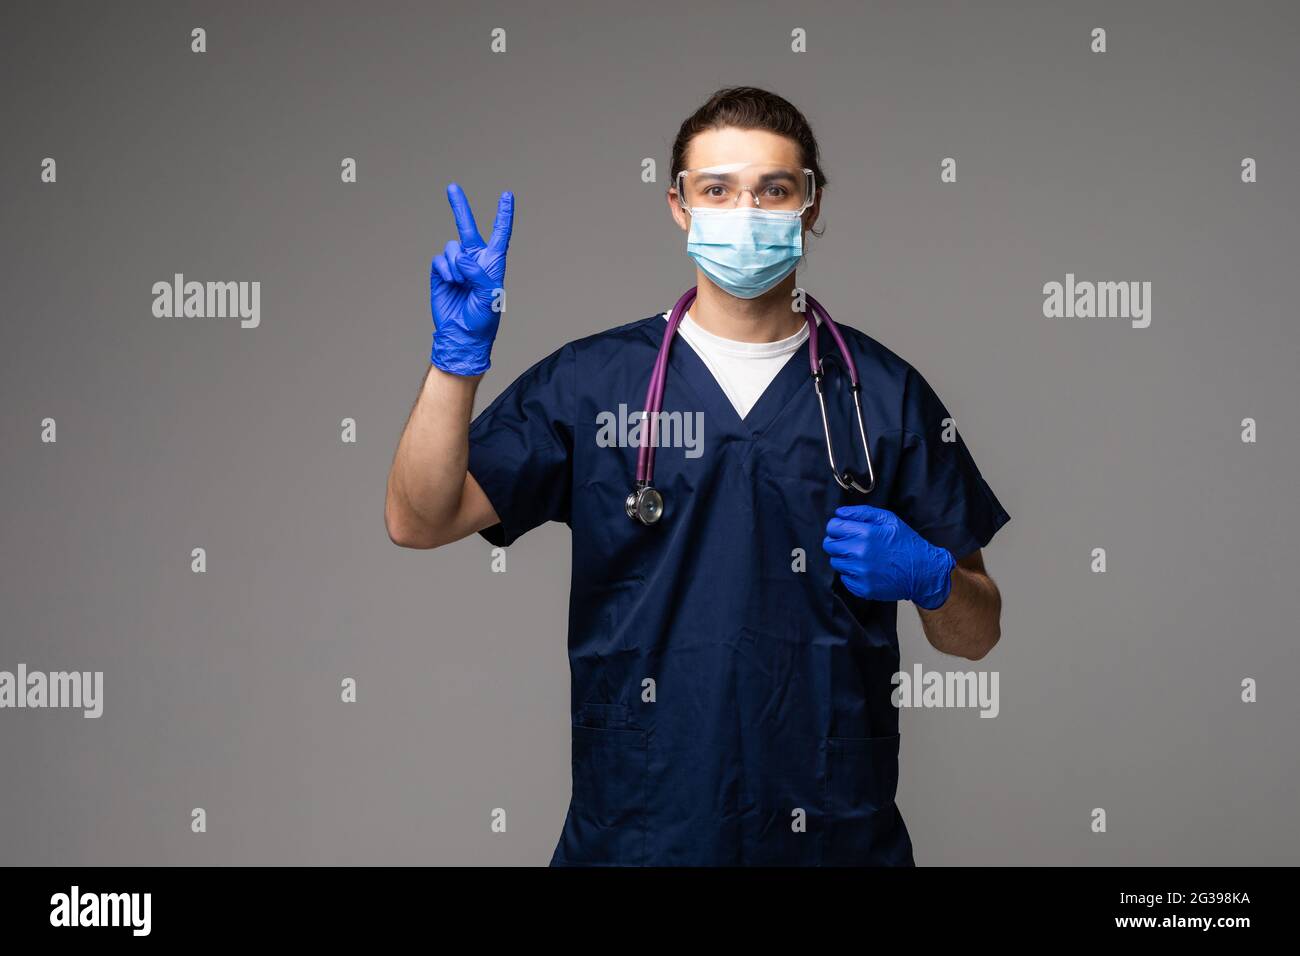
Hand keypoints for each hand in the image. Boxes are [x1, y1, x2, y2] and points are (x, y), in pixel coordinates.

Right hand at [430, 183, 514, 374]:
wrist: (461, 335)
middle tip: (452, 187)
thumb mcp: (489, 296)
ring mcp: (457, 266)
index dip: (503, 214)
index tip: (507, 195)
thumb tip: (462, 257)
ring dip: (454, 263)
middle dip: (460, 207)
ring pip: (452, 248)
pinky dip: (444, 269)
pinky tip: (450, 281)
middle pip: (467, 227)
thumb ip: (478, 274)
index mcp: (493, 263)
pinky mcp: (441, 273)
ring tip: (459, 282)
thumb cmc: (482, 319)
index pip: (500, 234)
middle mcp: (474, 260)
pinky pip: (439, 260)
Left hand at [822, 505, 955, 609]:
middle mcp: (859, 553)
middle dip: (838, 542)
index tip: (844, 529)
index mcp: (865, 534)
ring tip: (863, 557)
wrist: (923, 572)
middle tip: (853, 543)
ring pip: (835, 562)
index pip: (832, 527)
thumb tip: (839, 513)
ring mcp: (860, 573)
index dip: (837, 526)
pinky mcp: (862, 588)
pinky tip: (867, 569)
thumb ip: (861, 513)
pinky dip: (852, 574)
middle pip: (829, 545)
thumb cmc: (907, 544)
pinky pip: (844, 578)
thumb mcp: (889, 519)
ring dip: (845, 558)